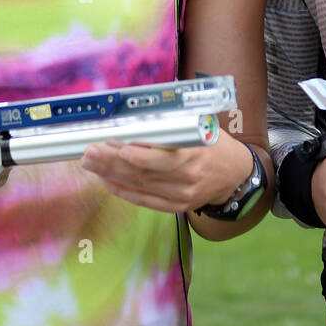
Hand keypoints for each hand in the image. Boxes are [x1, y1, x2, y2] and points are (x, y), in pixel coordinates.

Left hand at [79, 131, 250, 213]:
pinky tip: (105, 181)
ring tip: (91, 163)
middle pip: (145, 172)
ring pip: (140, 185)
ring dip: (111, 174)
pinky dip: (122, 191)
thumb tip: (138, 119)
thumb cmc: (215, 145)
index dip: (141, 155)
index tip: (120, 146)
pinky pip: (143, 200)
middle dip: (113, 161)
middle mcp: (188, 178)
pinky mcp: (175, 206)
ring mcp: (181, 195)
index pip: (165, 157)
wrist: (234, 175)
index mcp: (196, 154)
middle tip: (91, 152)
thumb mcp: (202, 128)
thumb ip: (175, 127)